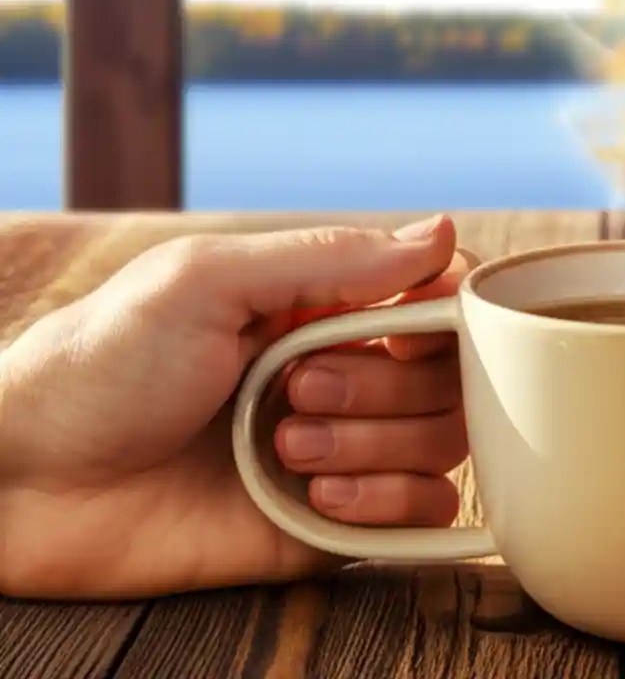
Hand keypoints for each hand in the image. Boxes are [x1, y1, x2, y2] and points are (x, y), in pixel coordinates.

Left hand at [0, 216, 472, 597]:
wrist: (28, 489)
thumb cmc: (99, 368)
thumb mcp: (206, 282)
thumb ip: (331, 257)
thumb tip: (446, 233)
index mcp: (318, 309)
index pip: (437, 302)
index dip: (442, 318)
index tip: (399, 333)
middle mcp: (342, 376)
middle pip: (448, 376)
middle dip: (382, 386)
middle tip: (296, 390)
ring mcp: (344, 450)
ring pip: (443, 442)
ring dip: (377, 443)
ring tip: (286, 444)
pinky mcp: (338, 524)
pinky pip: (425, 512)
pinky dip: (390, 502)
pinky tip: (318, 496)